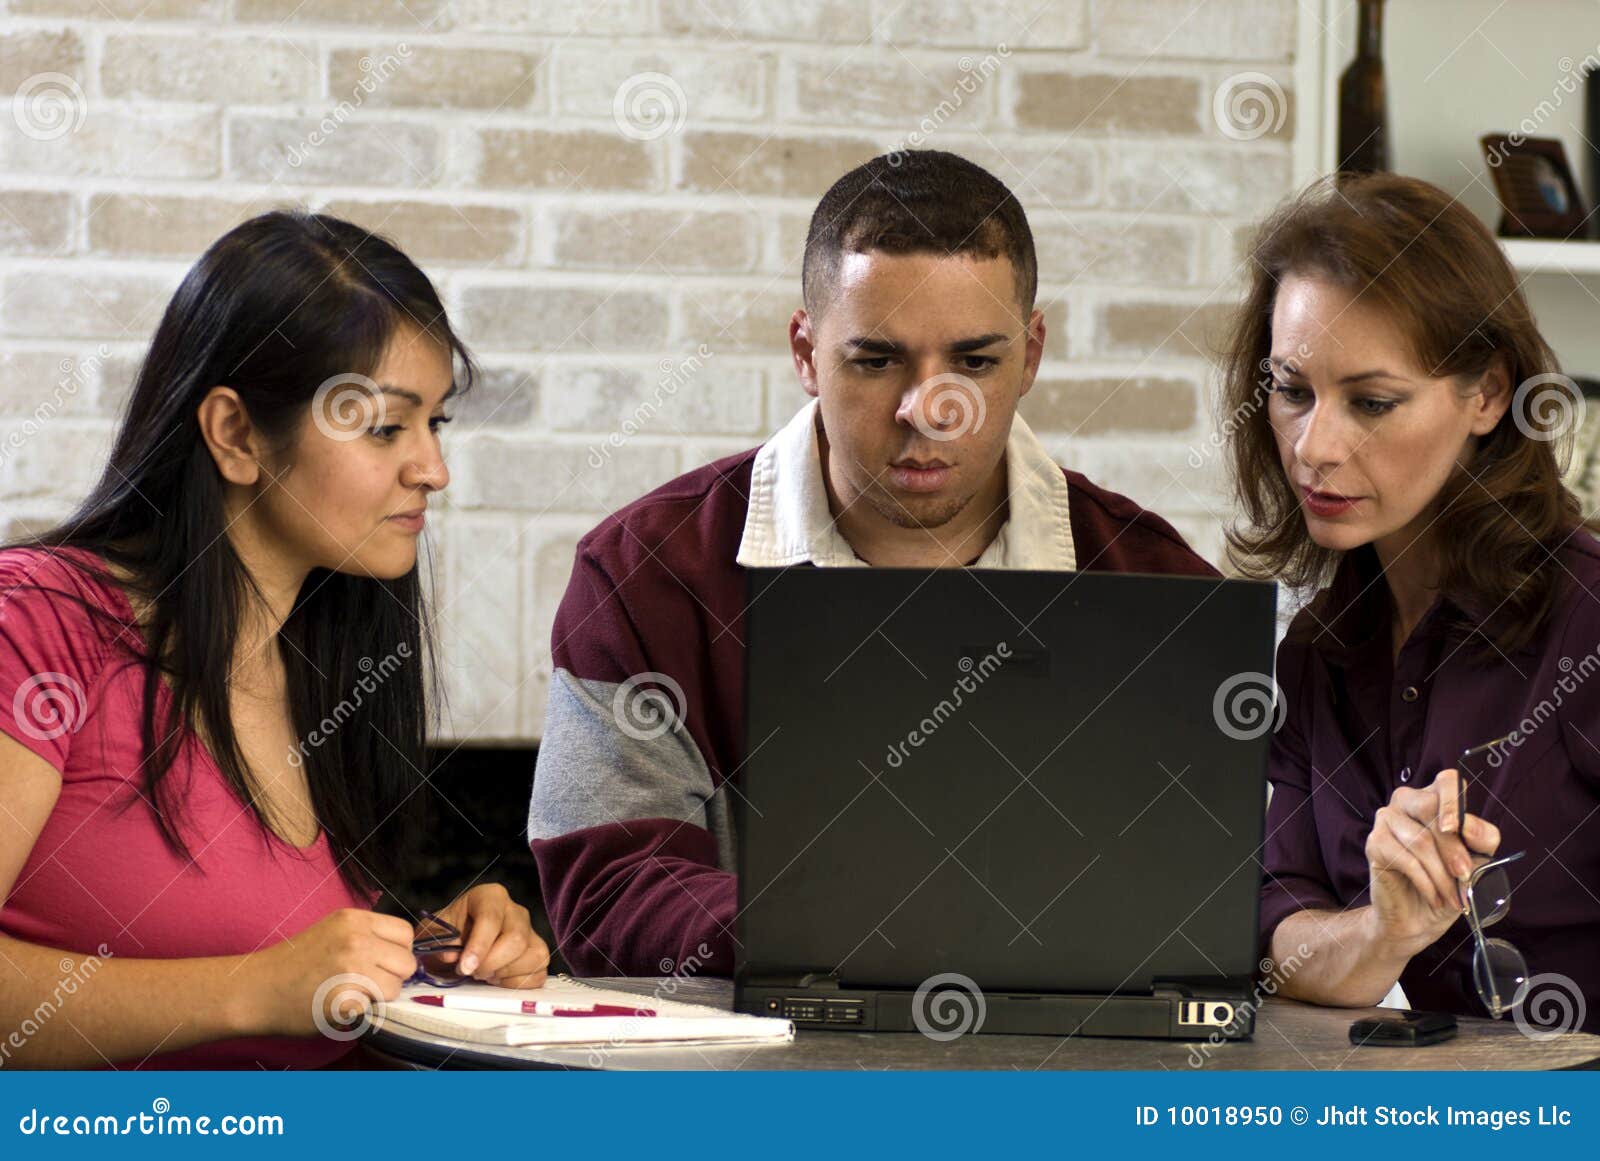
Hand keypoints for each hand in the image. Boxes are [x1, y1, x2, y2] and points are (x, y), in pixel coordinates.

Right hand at [250, 908, 417, 1037]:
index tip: (382, 963)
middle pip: (407, 962)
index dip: (397, 952)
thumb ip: (366, 936)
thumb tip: (400, 953)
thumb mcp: (332, 932)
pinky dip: (361, 1013)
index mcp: (354, 919)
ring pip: (395, 988)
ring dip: (379, 997)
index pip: (405, 934)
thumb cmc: (292, 964)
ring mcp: (352, 969)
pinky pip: (374, 1009)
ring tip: (352, 994)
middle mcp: (356, 939)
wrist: (254, 990)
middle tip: (366, 983)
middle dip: (393, 977)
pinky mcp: (346, 1000)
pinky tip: (339, 1007)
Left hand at [424, 883, 548, 988]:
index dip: (479, 946)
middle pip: (516, 939)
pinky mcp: (537, 953)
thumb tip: (451, 955)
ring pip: (533, 956)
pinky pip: (539, 973)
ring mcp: (531, 932)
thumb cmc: (446, 936)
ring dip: (505, 974)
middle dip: (491, 963)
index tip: (465, 967)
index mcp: (489, 897)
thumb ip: (436, 941)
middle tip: (472, 972)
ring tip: (485, 973)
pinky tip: (499, 979)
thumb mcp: (432, 934)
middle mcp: (515, 910)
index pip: (491, 918)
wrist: (456, 946)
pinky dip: (517, 983)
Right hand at [1364, 768, 1501, 957]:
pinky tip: (1434, 896)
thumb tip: (1468, 827)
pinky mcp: (1374, 843)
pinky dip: (1426, 882)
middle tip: (1464, 877)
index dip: (1453, 802)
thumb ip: (1482, 839)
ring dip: (1442, 875)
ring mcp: (1387, 819)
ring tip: (1452, 897)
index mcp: (1435, 798)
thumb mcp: (1478, 860)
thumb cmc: (1450, 883)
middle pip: (1430, 808)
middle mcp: (1407, 801)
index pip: (1447, 781)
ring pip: (1420, 839)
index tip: (1458, 830)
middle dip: (1453, 849)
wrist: (1419, 918)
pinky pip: (1405, 859)